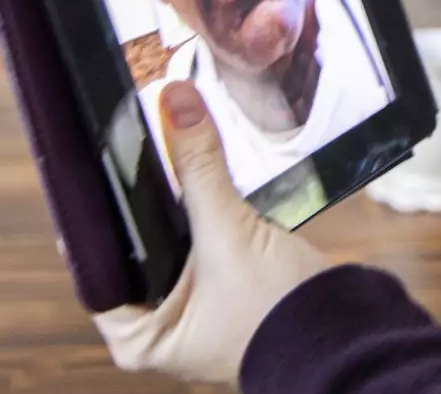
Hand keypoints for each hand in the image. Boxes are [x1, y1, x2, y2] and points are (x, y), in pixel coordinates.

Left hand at [93, 82, 332, 385]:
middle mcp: (156, 327)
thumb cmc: (280, 316)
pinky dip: (201, 214)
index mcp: (137, 338)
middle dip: (144, 198)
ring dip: (174, 203)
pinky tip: (200, 182)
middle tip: (138, 143)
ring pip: (167, 240)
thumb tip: (176, 103)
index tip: (99, 157)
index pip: (95, 261)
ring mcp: (191, 309)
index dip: (99, 209)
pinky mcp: (221, 289)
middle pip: (134, 244)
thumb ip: (200, 168)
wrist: (344, 333)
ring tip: (167, 155)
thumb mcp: (230, 236)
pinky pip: (197, 242)